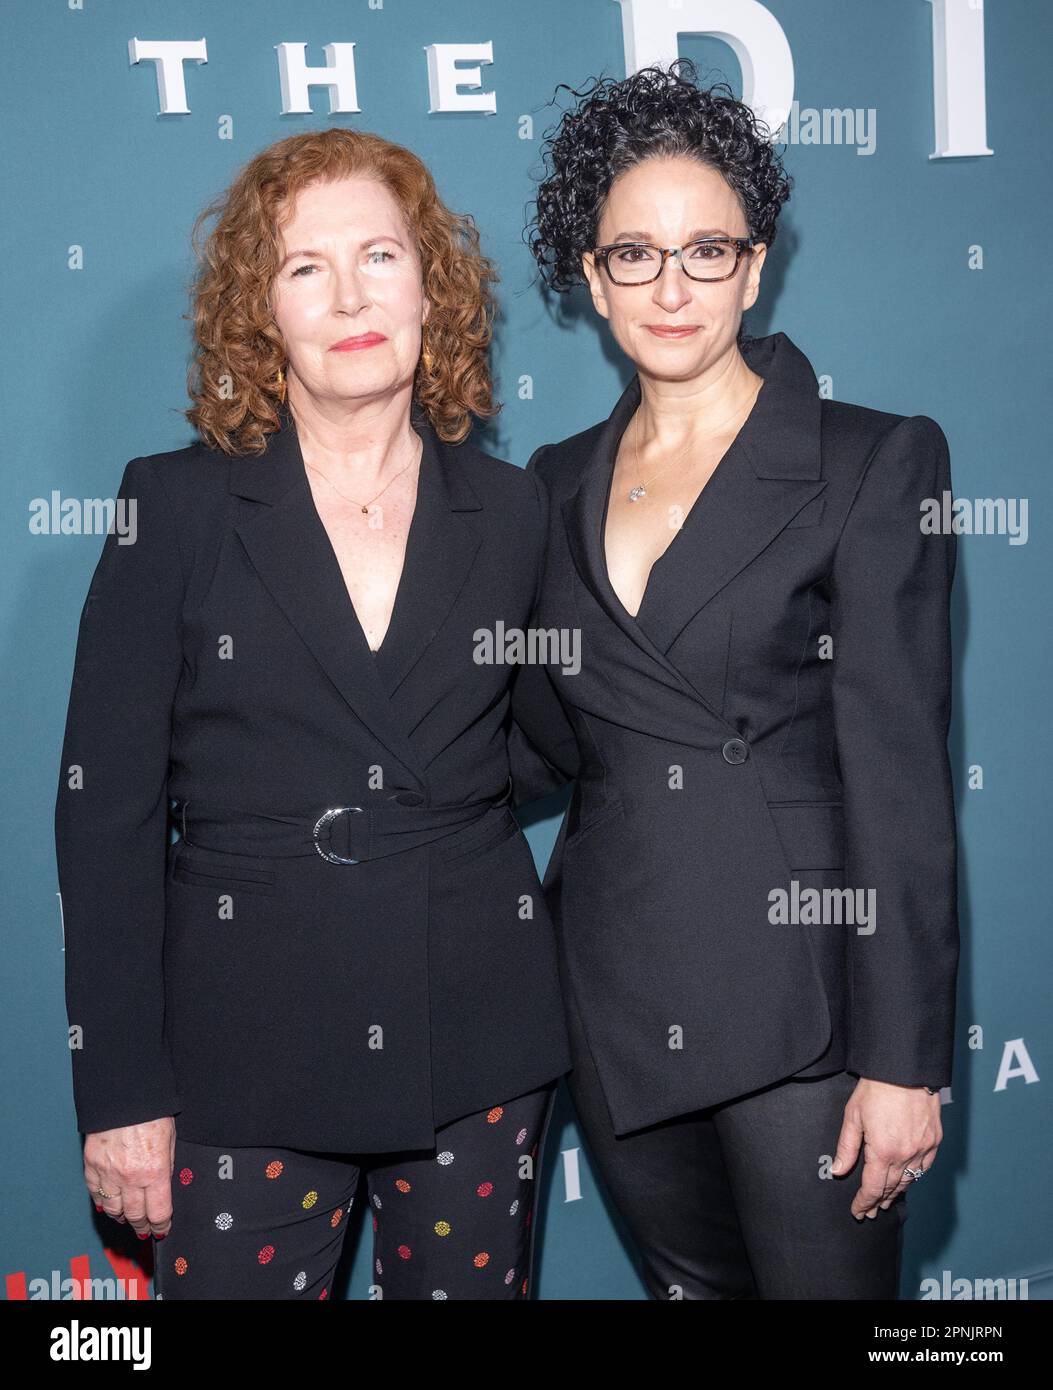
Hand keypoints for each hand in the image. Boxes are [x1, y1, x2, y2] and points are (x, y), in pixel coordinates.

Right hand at [83, 1117, 175, 1238]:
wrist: (124, 1095)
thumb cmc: (151, 1112)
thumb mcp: (171, 1140)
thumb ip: (167, 1167)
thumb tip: (163, 1188)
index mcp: (155, 1171)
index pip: (158, 1212)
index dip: (161, 1225)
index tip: (162, 1230)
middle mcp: (131, 1177)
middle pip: (135, 1215)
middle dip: (142, 1226)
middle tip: (145, 1230)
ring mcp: (108, 1173)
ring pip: (113, 1209)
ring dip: (121, 1217)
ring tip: (127, 1219)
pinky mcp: (91, 1165)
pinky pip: (95, 1193)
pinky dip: (102, 1202)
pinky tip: (107, 1205)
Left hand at [830, 1078, 941, 1218]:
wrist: (905, 1069)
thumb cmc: (877, 1088)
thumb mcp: (853, 1116)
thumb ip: (847, 1147)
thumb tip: (838, 1170)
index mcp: (883, 1151)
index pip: (873, 1188)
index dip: (864, 1203)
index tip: (858, 1211)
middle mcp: (906, 1154)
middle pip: (892, 1188)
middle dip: (879, 1201)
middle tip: (872, 1211)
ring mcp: (923, 1148)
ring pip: (910, 1181)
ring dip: (897, 1192)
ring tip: (887, 1200)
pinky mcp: (935, 1140)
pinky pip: (925, 1167)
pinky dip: (915, 1177)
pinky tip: (907, 1180)